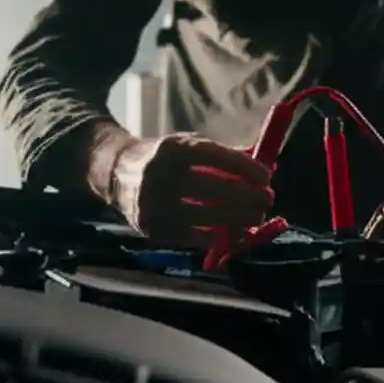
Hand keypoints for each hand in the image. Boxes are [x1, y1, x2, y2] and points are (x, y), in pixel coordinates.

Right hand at [110, 133, 273, 248]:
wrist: (115, 174)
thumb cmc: (163, 158)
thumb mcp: (187, 145)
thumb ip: (221, 155)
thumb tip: (262, 164)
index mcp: (173, 148)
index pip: (216, 157)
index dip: (245, 168)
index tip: (266, 176)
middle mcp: (161, 175)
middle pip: (215, 189)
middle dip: (248, 197)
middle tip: (268, 199)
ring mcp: (155, 204)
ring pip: (208, 217)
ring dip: (239, 219)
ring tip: (256, 217)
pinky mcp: (152, 229)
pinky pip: (194, 237)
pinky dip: (218, 236)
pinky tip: (234, 232)